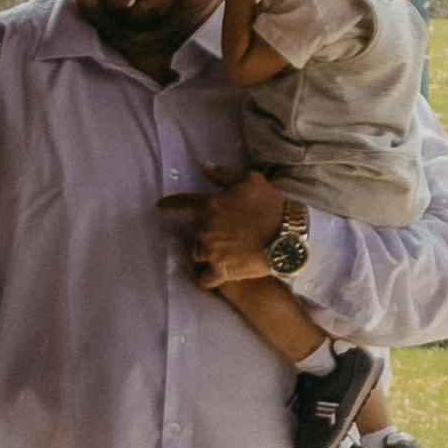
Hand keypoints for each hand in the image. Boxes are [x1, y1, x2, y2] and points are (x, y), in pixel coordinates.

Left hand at [163, 164, 296, 292]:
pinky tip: (213, 276)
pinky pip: (205, 279)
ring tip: (220, 253)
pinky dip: (207, 278)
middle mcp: (204, 230)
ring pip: (197, 255)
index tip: (160, 208)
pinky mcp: (222, 271)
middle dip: (203, 233)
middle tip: (221, 234)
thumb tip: (204, 167)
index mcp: (208, 206)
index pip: (180, 204)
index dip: (168, 205)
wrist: (288, 235)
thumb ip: (223, 174)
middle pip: (193, 234)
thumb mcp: (250, 180)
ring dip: (205, 254)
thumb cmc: (270, 204)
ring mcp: (211, 253)